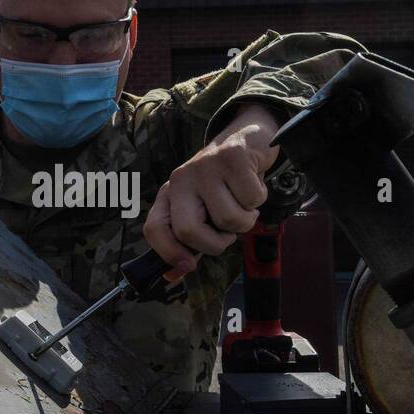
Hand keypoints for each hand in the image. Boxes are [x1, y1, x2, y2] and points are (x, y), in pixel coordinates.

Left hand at [143, 103, 280, 273]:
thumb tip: (174, 274)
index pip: (154, 229)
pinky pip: (251, 200)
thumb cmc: (225, 184)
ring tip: (243, 203)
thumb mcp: (202, 209)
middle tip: (228, 232)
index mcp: (170, 193)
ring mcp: (205, 166)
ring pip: (228, 219)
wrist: (247, 140)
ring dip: (245, 220)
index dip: (169, 254)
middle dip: (216, 243)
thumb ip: (189, 240)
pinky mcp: (232, 157)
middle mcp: (181, 178)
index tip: (189, 266)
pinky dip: (259, 200)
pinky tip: (252, 185)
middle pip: (188, 230)